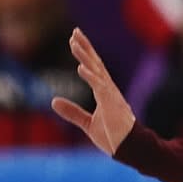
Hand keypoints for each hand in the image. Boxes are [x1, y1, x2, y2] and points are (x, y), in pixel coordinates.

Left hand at [51, 29, 135, 156]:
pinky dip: (91, 77)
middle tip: (75, 31)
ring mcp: (111, 96)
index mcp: (104, 93)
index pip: (94, 68)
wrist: (129, 150)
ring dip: (85, 57)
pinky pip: (100, 88)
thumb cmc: (114, 137)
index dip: (85, 53)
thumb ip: (72, 112)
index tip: (75, 39)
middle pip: (96, 64)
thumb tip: (53, 101)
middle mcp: (108, 90)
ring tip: (74, 43)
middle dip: (86, 47)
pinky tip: (81, 68)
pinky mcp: (112, 105)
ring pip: (96, 71)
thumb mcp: (88, 124)